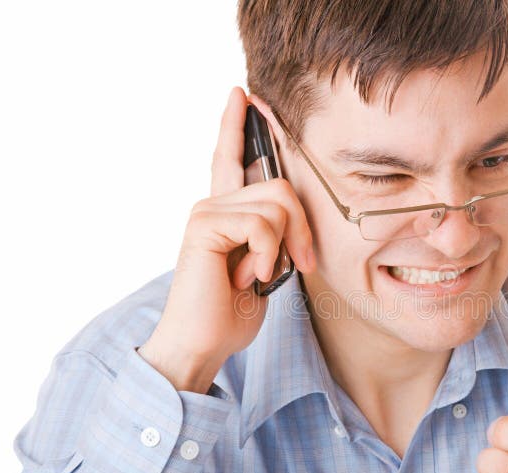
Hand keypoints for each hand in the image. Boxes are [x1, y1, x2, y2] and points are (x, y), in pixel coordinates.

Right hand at [139, 87, 314, 392]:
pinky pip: (261, 224)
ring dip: (283, 247)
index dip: (236, 126)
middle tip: (301, 263)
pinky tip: (248, 278)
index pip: (230, 159)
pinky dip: (267, 255)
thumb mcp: (264, 265)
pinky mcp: (204, 225)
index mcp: (226, 213)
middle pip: (282, 185)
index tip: (241, 95)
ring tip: (259, 276)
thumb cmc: (231, 310)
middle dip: (303, 227)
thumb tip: (291, 211)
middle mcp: (213, 204)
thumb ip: (272, 233)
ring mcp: (206, 211)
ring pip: (278, 204)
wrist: (203, 342)